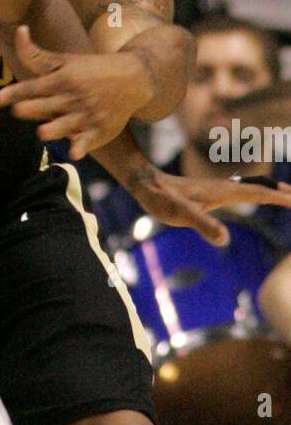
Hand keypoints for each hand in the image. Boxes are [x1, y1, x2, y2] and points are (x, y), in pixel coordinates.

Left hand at [0, 26, 153, 159]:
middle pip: (46, 106)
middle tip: (17, 111)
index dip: (13, 94)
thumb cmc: (91, 70)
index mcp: (62, 80)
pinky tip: (74, 153)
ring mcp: (86, 115)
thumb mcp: (65, 60)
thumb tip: (18, 30)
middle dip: (31, 109)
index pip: (32, 88)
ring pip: (65, 125)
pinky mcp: (99, 131)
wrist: (134, 78)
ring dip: (54, 128)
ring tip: (42, 132)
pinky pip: (88, 141)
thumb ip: (36, 55)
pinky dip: (82, 146)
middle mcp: (72, 98)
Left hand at [127, 168, 290, 246]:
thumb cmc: (163, 200)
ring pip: (251, 187)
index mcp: (223, 192)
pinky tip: (253, 196)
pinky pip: (240, 190)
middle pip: (259, 188)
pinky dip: (255, 192)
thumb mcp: (182, 215)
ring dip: (270, 191)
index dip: (278, 198)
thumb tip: (223, 240)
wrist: (146, 184)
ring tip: (284, 195)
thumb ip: (203, 225)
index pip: (258, 194)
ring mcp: (217, 189)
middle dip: (280, 194)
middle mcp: (224, 187)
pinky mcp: (210, 192)